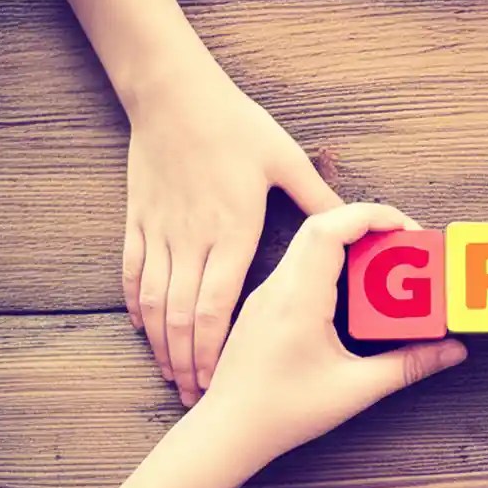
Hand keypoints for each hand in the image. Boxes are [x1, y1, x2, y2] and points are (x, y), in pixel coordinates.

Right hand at [122, 66, 343, 404]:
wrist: (172, 92)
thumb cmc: (235, 125)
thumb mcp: (286, 161)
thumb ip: (318, 199)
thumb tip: (354, 225)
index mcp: (233, 231)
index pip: (218, 304)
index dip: (216, 348)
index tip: (222, 380)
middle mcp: (193, 239)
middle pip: (183, 316)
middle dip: (190, 362)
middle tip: (199, 396)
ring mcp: (161, 231)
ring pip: (155, 302)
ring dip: (163, 344)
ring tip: (176, 377)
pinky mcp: (140, 221)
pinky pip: (132, 273)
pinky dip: (137, 308)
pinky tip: (147, 333)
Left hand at [198, 203, 466, 463]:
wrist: (227, 431)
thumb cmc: (283, 413)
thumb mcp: (355, 390)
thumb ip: (408, 366)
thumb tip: (452, 350)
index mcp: (299, 298)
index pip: (332, 228)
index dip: (374, 216)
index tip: (410, 230)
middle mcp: (279, 286)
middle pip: (323, 225)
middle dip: (369, 223)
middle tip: (407, 245)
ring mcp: (267, 293)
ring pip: (310, 243)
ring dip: (351, 242)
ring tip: (388, 264)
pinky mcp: (265, 305)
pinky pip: (301, 265)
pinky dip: (333, 261)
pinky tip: (355, 289)